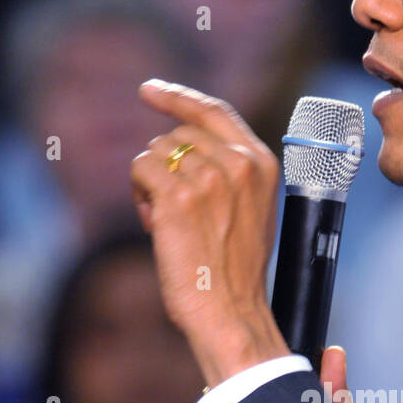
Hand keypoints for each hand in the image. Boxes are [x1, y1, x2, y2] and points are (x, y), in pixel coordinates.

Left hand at [131, 80, 289, 386]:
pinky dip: (140, 195)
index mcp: (262, 164)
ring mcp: (208, 178)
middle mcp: (238, 164)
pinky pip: (140, 170)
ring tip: (169, 223)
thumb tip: (182, 147)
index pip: (215, 112)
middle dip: (166, 166)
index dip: (179, 97)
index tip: (150, 91)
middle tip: (172, 209)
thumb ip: (230, 174)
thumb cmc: (235, 272)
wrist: (230, 312)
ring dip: (151, 184)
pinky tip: (157, 226)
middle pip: (177, 136)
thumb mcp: (251, 211)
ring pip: (154, 153)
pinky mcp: (177, 196)